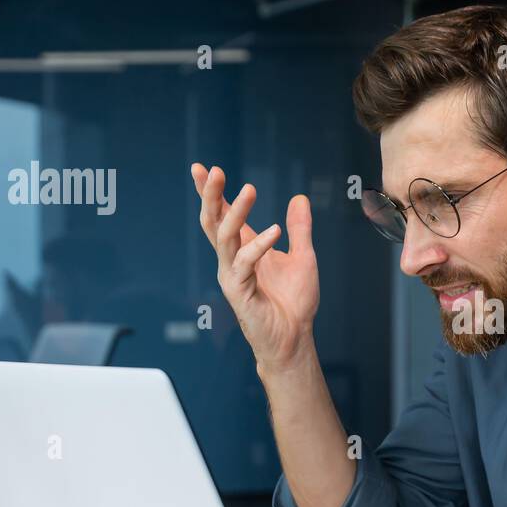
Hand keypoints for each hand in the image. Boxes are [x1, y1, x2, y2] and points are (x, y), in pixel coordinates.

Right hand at [191, 163, 318, 370]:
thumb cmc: (295, 303)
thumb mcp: (303, 257)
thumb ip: (300, 229)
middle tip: (213, 170)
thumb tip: (300, 198)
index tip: (202, 168)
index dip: (212, 192)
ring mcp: (232, 275)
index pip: (223, 216)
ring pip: (224, 237)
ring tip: (249, 189)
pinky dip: (259, 244)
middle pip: (213, 221)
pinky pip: (244, 262)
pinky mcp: (239, 292)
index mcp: (244, 249)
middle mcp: (232, 260)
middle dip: (210, 195)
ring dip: (236, 211)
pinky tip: (275, 230)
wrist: (295, 338)